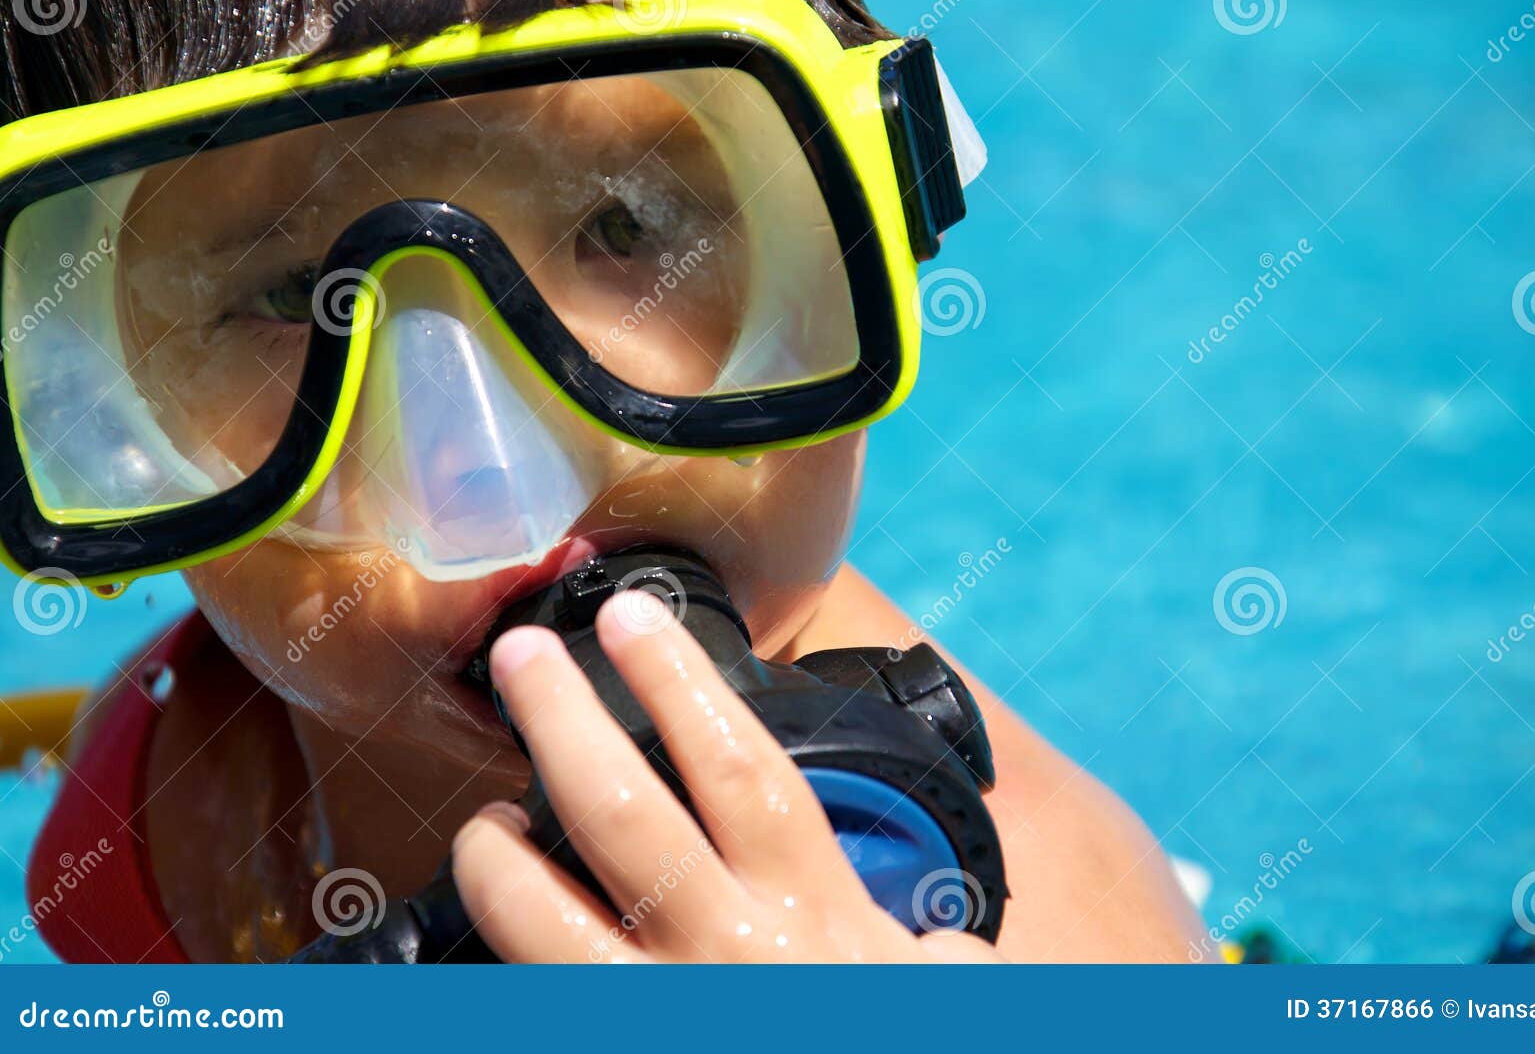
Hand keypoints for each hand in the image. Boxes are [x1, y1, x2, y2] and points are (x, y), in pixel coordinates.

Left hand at [452, 591, 1000, 962]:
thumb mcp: (958, 1001)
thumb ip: (938, 955)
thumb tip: (926, 939)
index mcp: (815, 916)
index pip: (738, 767)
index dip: (679, 684)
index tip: (633, 620)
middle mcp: (731, 956)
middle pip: (625, 814)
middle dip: (564, 721)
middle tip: (519, 657)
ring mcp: (666, 1016)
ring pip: (548, 923)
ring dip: (499, 861)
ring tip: (480, 818)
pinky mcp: (625, 1053)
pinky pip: (545, 1007)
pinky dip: (505, 973)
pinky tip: (492, 935)